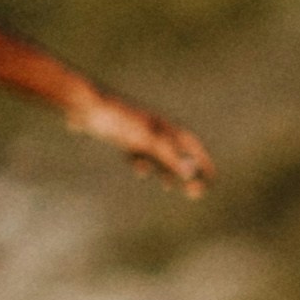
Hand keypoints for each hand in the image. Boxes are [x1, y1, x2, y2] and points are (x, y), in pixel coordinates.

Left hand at [75, 93, 215, 201]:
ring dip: (166, 171)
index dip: (203, 163)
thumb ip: (169, 157)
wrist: (87, 107)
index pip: (193, 147)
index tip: (211, 180)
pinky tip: (140, 170)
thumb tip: (191, 174)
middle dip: (187, 173)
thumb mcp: (146, 142)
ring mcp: (140, 132)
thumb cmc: (119, 121)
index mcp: (166, 128)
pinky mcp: (124, 135)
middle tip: (195, 192)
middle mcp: (157, 129)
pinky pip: (140, 153)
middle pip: (178, 154)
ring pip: (159, 156)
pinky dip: (143, 163)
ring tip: (170, 187)